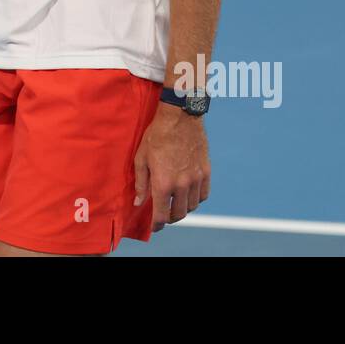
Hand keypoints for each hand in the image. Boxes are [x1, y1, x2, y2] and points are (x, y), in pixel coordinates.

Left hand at [133, 103, 209, 230]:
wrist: (180, 117)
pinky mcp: (206, 171)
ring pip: (192, 206)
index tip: (154, 227)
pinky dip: (196, 199)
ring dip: (183, 209)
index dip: (157, 225)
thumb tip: (138, 203)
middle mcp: (182, 185)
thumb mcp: (141, 158)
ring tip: (175, 204)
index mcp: (163, 183)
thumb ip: (141, 183)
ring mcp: (196, 179)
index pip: (161, 215)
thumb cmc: (157, 135)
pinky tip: (189, 195)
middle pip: (178, 214)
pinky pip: (204, 195)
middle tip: (164, 215)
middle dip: (169, 218)